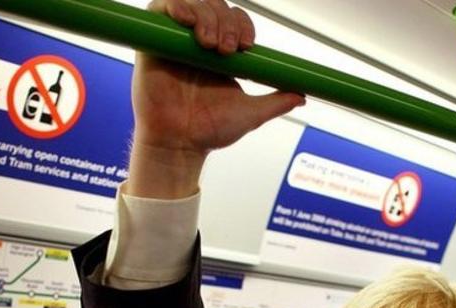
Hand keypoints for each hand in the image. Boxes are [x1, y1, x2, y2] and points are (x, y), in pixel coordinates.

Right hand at [124, 0, 305, 198]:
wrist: (179, 145)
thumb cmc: (209, 131)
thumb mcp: (250, 114)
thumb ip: (276, 102)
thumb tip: (302, 96)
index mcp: (221, 54)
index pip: (234, 20)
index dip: (243, 25)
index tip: (248, 46)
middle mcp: (198, 42)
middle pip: (215, 7)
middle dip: (226, 22)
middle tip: (229, 49)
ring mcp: (175, 41)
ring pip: (193, 3)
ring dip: (206, 15)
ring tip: (209, 45)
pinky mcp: (152, 42)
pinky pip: (160, 8)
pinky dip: (176, 6)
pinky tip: (187, 22)